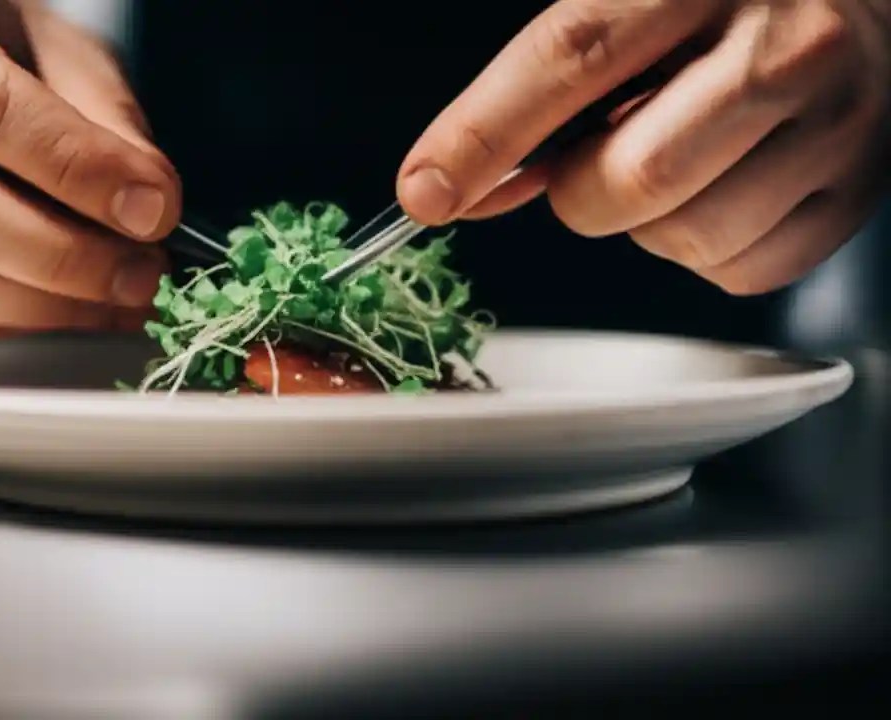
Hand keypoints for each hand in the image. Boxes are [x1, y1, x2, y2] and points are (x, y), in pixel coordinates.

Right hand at [0, 0, 180, 335]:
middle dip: (58, 255)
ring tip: (123, 297)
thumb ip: (105, 120)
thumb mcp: (64, 49)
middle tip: (140, 272)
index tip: (151, 207)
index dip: (72, 167)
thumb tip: (146, 207)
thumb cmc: (3, 44)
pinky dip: (17, 318)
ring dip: (46, 303)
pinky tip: (77, 307)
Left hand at [399, 0, 889, 294]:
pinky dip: (702, 251)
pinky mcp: (855, 192)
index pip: (571, 56)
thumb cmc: (721, 10)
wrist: (855, 8)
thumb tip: (454, 184)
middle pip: (632, 178)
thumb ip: (542, 85)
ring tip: (674, 163)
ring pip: (683, 237)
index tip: (425, 191)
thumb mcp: (631, 7)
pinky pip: (737, 271)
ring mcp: (835, 123)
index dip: (484, 132)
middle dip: (579, 194)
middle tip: (594, 164)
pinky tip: (719, 190)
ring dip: (644, 226)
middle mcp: (786, 43)